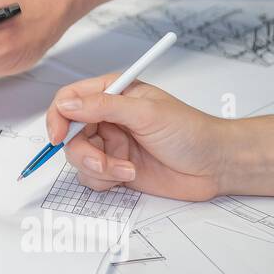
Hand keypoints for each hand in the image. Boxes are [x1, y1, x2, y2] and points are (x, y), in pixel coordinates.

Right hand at [46, 76, 230, 201]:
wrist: (214, 165)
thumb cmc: (189, 131)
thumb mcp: (145, 113)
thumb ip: (103, 106)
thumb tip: (66, 105)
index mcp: (112, 93)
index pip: (69, 100)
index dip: (58, 117)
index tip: (58, 136)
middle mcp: (107, 118)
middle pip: (69, 133)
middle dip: (82, 151)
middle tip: (101, 162)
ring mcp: (110, 144)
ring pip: (78, 158)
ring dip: (98, 168)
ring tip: (125, 170)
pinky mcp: (115, 168)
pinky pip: (91, 177)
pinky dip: (106, 179)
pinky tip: (129, 175)